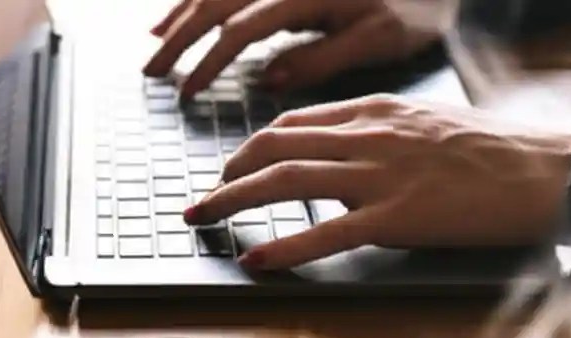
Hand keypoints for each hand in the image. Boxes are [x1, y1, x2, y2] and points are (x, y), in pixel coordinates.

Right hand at [144, 0, 437, 98]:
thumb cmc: (419, 4)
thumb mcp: (380, 39)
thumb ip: (321, 59)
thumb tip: (267, 77)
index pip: (241, 28)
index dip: (209, 62)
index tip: (187, 94)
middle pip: (216, 0)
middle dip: (180, 37)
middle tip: (151, 72)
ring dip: (182, 11)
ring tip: (154, 41)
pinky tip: (186, 10)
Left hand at [183, 95, 570, 268]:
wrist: (550, 172)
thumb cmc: (498, 152)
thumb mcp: (431, 123)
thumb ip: (382, 133)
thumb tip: (342, 149)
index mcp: (377, 111)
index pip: (294, 122)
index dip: (253, 146)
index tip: (231, 166)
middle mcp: (370, 136)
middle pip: (275, 146)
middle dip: (227, 172)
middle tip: (201, 198)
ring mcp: (381, 176)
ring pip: (286, 181)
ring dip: (233, 201)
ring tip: (202, 219)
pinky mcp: (397, 218)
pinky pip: (325, 233)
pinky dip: (282, 247)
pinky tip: (254, 258)